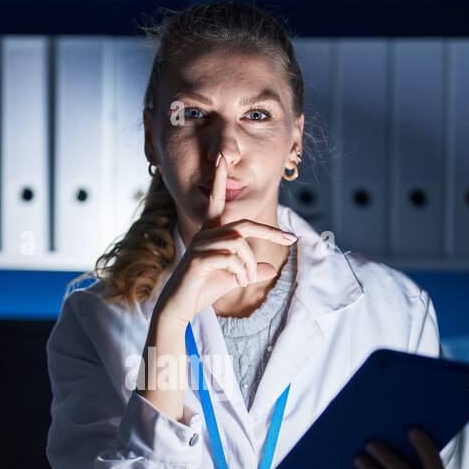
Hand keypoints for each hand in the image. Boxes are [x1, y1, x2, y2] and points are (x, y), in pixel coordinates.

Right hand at [152, 151, 296, 333]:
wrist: (178, 310)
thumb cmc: (201, 291)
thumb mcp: (232, 280)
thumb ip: (250, 272)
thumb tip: (271, 270)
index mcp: (209, 234)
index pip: (216, 201)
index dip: (219, 180)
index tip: (224, 158)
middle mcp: (203, 235)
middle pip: (242, 225)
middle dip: (269, 232)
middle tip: (289, 240)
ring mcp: (198, 246)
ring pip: (238, 243)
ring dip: (250, 263)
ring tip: (247, 280)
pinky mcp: (197, 260)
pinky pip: (229, 257)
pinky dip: (240, 270)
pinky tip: (238, 281)